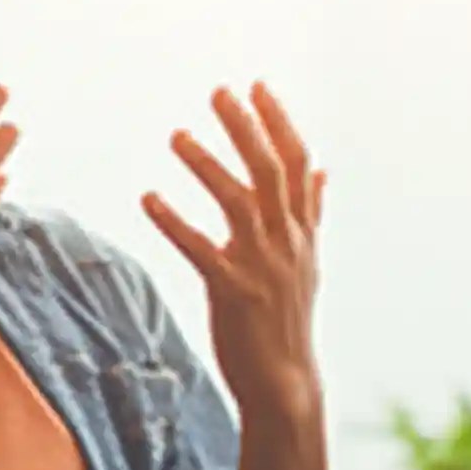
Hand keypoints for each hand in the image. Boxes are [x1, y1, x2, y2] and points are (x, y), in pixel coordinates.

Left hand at [143, 82, 326, 420]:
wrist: (285, 383)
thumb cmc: (288, 319)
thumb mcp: (308, 261)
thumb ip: (311, 213)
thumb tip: (322, 170)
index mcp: (302, 233)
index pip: (297, 165)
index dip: (278, 123)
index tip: (256, 86)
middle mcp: (287, 243)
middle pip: (270, 172)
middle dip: (245, 128)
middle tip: (218, 92)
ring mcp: (262, 267)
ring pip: (238, 203)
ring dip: (207, 165)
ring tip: (177, 136)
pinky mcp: (233, 292)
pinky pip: (200, 249)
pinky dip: (173, 221)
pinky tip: (148, 198)